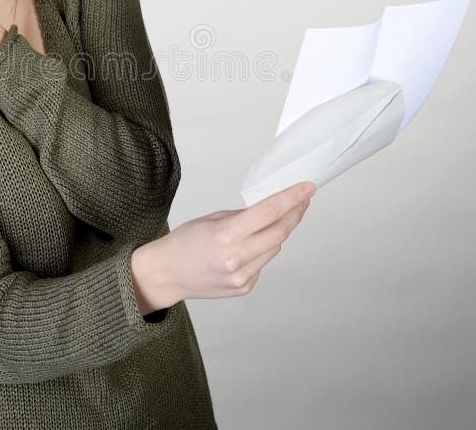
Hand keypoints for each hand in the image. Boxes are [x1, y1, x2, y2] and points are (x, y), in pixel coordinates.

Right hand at [130, 180, 315, 312]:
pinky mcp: (244, 287)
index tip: (308, 188)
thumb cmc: (185, 241)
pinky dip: (260, 252)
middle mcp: (237, 257)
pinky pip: (263, 263)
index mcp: (227, 234)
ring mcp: (242, 276)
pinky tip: (242, 251)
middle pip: (280, 232)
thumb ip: (243, 217)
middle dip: (294, 214)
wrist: (167, 274)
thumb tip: (271, 212)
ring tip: (258, 228)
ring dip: (275, 234)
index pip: (269, 212)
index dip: (292, 199)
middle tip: (302, 200)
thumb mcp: (212, 219)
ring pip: (274, 248)